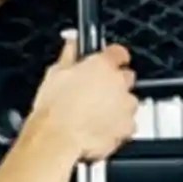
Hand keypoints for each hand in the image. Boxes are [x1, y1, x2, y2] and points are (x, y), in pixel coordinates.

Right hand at [28, 34, 138, 161]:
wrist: (56, 139)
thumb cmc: (54, 108)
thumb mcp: (55, 72)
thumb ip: (70, 54)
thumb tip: (73, 42)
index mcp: (102, 65)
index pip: (118, 53)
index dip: (112, 58)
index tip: (107, 63)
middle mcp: (118, 84)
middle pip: (126, 78)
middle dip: (114, 84)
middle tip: (95, 93)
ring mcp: (125, 106)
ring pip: (128, 102)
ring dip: (117, 106)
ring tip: (95, 115)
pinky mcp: (126, 128)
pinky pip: (128, 125)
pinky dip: (118, 127)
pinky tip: (99, 129)